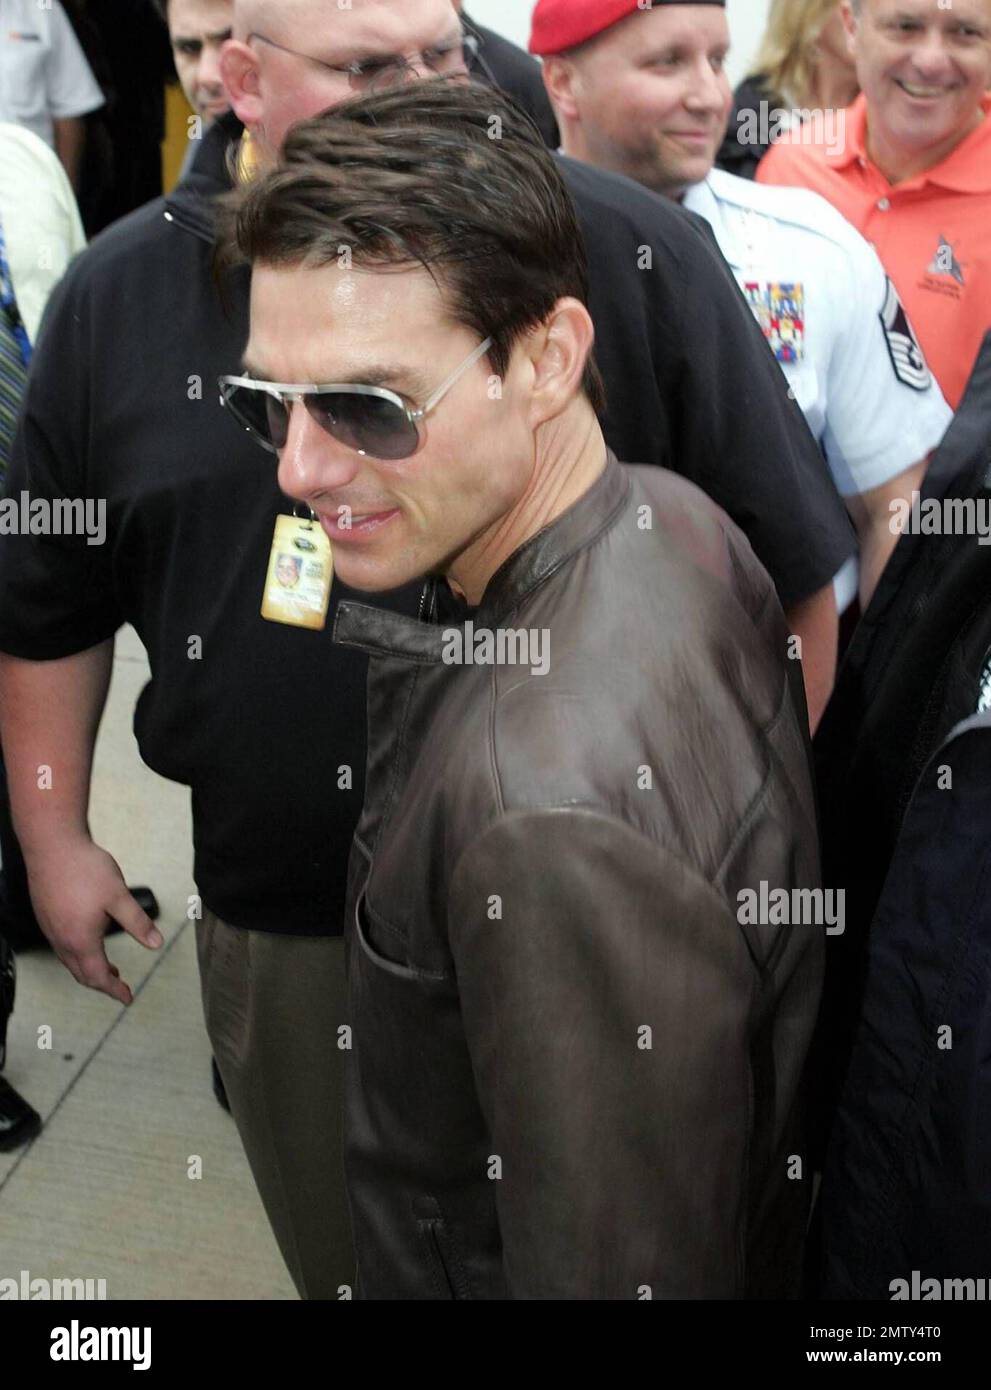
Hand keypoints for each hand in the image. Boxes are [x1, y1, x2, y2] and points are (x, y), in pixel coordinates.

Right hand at [24, 839, 162, 1004]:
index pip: (97, 977)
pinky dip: (78, 955)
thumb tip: (156, 944)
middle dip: (102, 984)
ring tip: (109, 969)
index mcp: (80, 940)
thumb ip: (137, 922)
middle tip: (120, 987)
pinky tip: (89, 942)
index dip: (114, 990)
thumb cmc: (85, 869)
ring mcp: (50, 929)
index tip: (128, 997)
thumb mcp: (119, 896)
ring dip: (89, 969)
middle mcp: (61, 940)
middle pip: (81, 974)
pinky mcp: (46, 916)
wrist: (51, 845)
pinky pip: (62, 946)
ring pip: (70, 961)